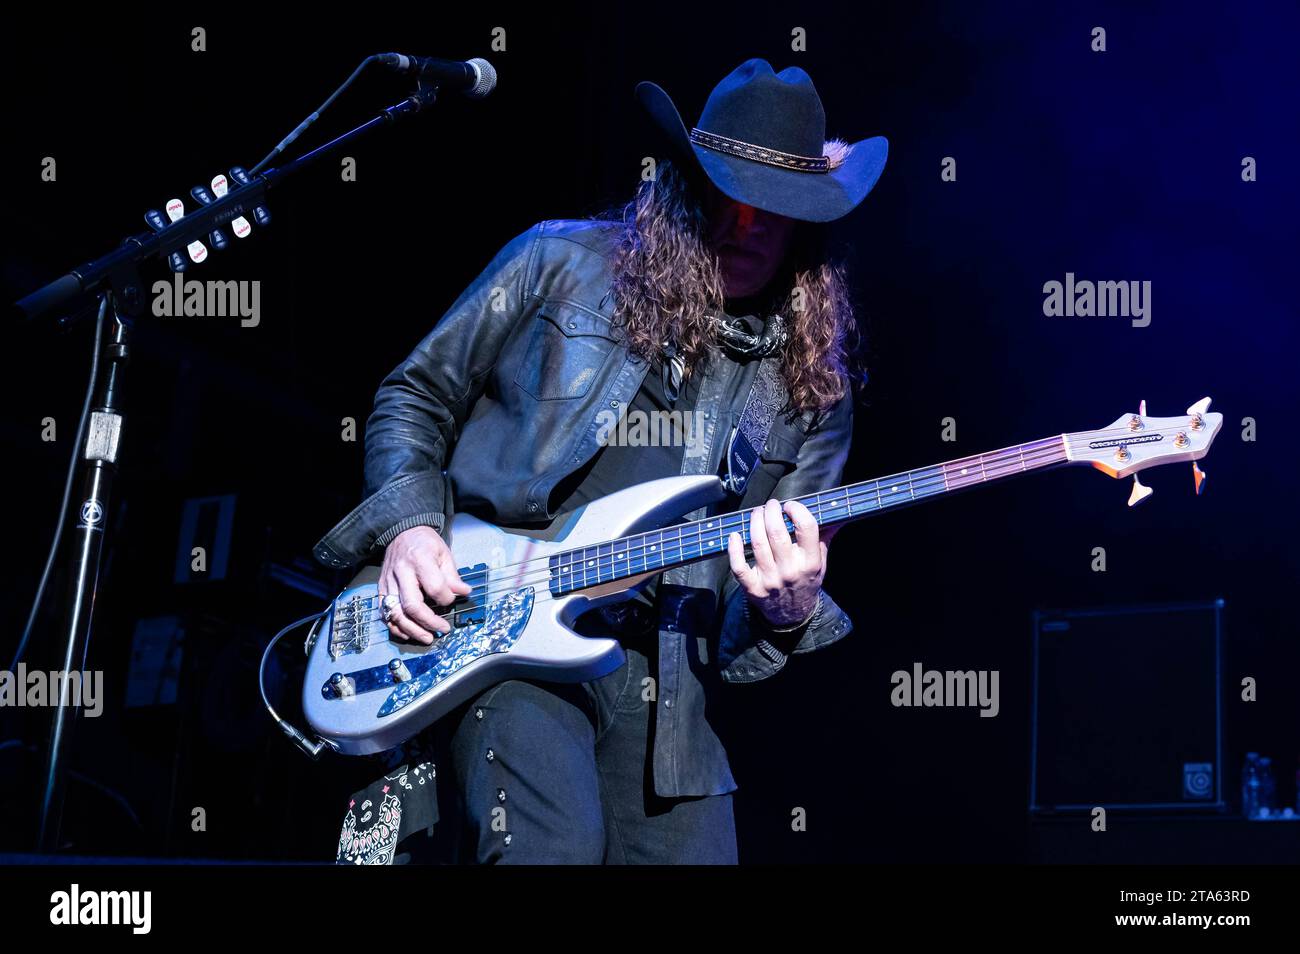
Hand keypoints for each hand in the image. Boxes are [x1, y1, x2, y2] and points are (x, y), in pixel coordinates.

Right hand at [379, 526, 471, 643]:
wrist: (401, 532)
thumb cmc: (423, 543)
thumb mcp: (443, 553)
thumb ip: (452, 576)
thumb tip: (464, 592)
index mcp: (419, 560)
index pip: (435, 588)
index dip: (447, 599)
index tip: (452, 600)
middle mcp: (401, 572)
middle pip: (412, 606)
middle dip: (428, 622)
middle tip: (442, 629)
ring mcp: (388, 582)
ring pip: (396, 614)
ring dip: (412, 630)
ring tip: (427, 637)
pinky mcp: (381, 589)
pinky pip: (384, 614)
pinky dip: (396, 627)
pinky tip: (408, 632)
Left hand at [727, 498, 831, 627]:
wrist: (792, 614)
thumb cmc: (805, 582)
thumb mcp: (821, 562)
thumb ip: (825, 537)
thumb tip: (835, 514)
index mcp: (810, 562)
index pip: (806, 528)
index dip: (797, 510)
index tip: (791, 506)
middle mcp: (790, 570)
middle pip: (777, 533)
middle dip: (771, 512)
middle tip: (771, 505)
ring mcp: (770, 579)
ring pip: (758, 543)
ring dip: (755, 522)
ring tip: (757, 513)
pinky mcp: (752, 587)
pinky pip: (738, 566)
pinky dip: (734, 549)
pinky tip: (735, 536)